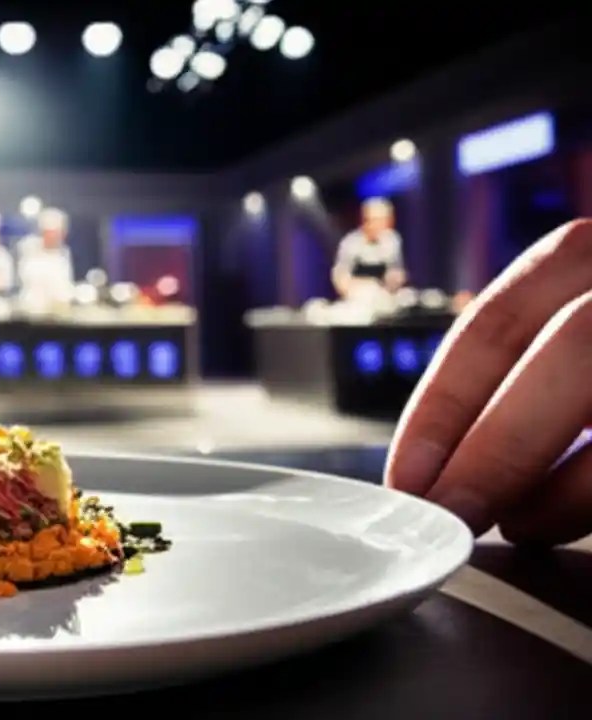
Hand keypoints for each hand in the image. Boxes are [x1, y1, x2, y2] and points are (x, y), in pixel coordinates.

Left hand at [385, 220, 591, 545]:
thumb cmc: (579, 362)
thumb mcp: (566, 326)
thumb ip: (522, 371)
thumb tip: (439, 462)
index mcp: (591, 252)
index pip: (501, 318)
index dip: (443, 404)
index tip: (406, 477)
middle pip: (575, 348)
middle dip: (500, 447)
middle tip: (452, 517)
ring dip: (568, 489)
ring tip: (523, 525)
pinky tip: (582, 522)